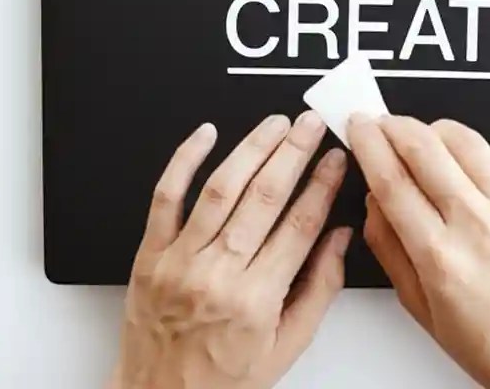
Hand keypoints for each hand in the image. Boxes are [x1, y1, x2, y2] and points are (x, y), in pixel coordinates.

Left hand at [111, 112, 351, 388]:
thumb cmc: (222, 379)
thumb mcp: (286, 347)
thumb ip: (319, 289)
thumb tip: (339, 239)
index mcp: (256, 299)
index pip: (299, 225)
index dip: (322, 185)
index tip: (336, 160)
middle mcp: (217, 274)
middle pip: (264, 197)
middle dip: (294, 153)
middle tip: (312, 125)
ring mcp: (179, 261)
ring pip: (219, 189)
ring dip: (251, 149)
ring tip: (275, 125)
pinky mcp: (149, 254)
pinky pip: (165, 197)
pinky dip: (183, 160)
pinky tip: (205, 135)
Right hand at [350, 115, 489, 388]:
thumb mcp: (420, 308)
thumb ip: (390, 248)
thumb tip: (375, 203)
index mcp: (441, 257)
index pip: (392, 180)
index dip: (368, 145)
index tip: (358, 129)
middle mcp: (479, 226)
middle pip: (424, 146)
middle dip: (393, 125)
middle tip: (379, 122)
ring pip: (464, 140)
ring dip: (431, 128)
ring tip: (418, 136)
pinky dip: (470, 156)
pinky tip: (460, 170)